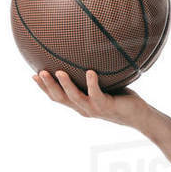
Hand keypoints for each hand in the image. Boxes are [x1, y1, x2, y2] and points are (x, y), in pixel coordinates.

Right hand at [33, 69, 147, 128]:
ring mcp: (94, 109)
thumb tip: (86, 56)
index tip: (33, 75)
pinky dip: (92, 83)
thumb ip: (91, 77)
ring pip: (75, 98)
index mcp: (79, 104)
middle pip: (60, 99)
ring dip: (65, 85)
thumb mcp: (102, 86)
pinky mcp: (106, 106)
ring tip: (58, 71)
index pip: (57, 97)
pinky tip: (90, 72)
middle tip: (39, 72)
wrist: (137, 115)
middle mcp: (83, 108)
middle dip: (48, 86)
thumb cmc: (120, 98)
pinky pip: (97, 94)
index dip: (43, 88)